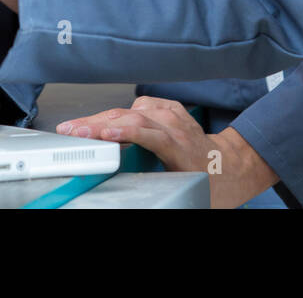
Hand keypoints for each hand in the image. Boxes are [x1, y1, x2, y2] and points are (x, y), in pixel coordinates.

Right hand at [56, 96, 278, 208]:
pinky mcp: (170, 109)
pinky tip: (106, 121)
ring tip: (78, 127)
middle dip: (99, 123)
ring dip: (103, 118)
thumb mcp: (188, 193)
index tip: (105, 134)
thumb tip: (133, 196)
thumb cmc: (211, 184)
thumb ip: (163, 190)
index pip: (153, 135)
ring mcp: (174, 116)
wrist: (231, 166)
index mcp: (182, 150)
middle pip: (134, 118)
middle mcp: (177, 128)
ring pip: (132, 110)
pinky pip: (141, 106)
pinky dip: (121, 112)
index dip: (128, 132)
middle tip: (71, 131)